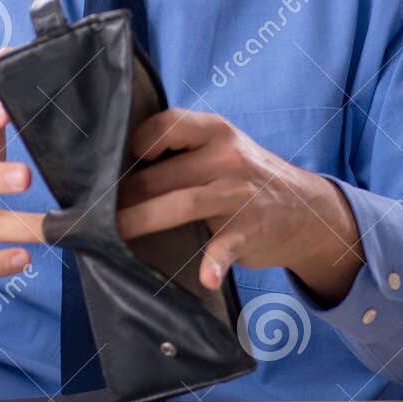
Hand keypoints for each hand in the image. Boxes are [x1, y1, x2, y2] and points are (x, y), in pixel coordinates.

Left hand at [116, 109, 363, 303]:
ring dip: (142, 220)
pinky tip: (206, 276)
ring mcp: (239, 195)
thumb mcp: (222, 149)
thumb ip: (182, 151)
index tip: (115, 164)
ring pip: (183, 203)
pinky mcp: (249, 231)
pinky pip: (227, 246)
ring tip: (114, 234)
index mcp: (215, 131)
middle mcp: (227, 157)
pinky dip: (216, 262)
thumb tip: (118, 166)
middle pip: (162, 174)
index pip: (166, 125)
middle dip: (124, 195)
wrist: (307, 211)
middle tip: (95, 212)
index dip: (136, 144)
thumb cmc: (246, 178)